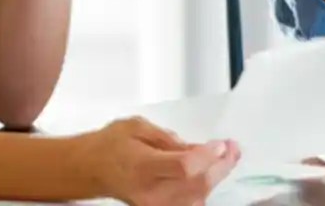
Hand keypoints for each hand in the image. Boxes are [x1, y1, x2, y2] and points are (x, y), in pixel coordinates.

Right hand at [72, 117, 240, 205]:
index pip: (184, 167)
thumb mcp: (137, 126)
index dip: (207, 156)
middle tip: (231, 148)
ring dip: (216, 177)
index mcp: (142, 166)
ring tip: (225, 157)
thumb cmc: (112, 145)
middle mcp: (149, 192)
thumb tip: (197, 148)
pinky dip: (204, 189)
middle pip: (196, 185)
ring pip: (198, 198)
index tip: (221, 143)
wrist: (93, 169)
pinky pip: (192, 204)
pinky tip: (210, 173)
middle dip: (220, 165)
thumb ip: (168, 138)